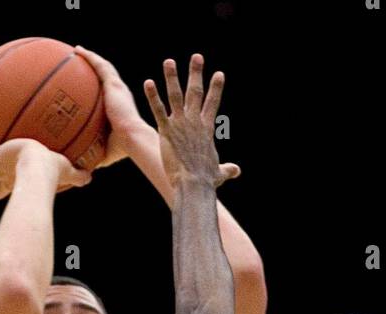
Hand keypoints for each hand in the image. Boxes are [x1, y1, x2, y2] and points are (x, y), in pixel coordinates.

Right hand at [0, 137, 91, 199]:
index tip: (9, 188)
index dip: (11, 191)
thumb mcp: (68, 171)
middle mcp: (8, 180)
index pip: (14, 191)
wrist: (37, 166)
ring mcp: (0, 168)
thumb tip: (92, 177)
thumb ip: (78, 176)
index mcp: (21, 184)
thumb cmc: (53, 172)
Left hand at [73, 45, 143, 166]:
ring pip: (103, 67)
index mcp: (119, 108)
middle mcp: (120, 95)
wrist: (133, 138)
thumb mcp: (104, 151)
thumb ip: (92, 155)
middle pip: (106, 77)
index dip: (99, 88)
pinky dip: (89, 57)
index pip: (108, 94)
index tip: (89, 86)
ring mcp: (118, 88)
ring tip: (77, 51)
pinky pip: (99, 65)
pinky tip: (77, 50)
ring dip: (91, 58)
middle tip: (81, 63)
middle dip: (94, 68)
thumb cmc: (123, 148)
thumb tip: (78, 167)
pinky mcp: (115, 84)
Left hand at [144, 54, 239, 188]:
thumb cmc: (206, 181)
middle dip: (196, 73)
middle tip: (197, 57)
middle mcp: (194, 122)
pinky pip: (158, 110)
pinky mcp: (165, 131)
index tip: (219, 74)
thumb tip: (237, 171)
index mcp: (207, 129)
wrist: (193, 184)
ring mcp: (179, 124)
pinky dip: (153, 96)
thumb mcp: (219, 173)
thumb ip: (227, 169)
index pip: (213, 103)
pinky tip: (148, 82)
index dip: (216, 88)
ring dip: (172, 77)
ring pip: (175, 95)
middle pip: (195, 92)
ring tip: (169, 62)